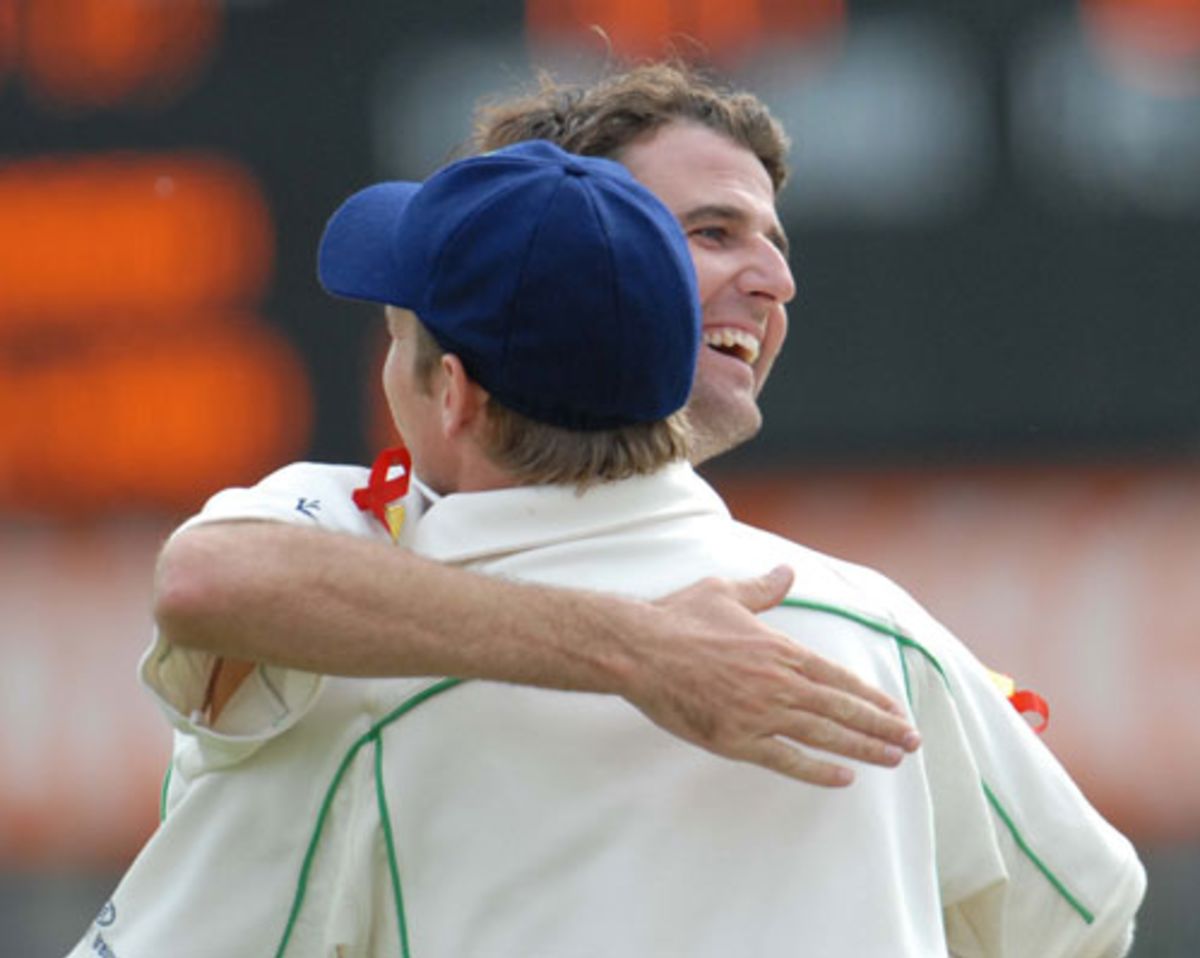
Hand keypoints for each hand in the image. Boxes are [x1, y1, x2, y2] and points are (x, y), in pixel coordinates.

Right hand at [625, 565, 920, 786]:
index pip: (839, 678)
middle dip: (881, 726)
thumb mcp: (725, 592)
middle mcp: (779, 683)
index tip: (896, 711)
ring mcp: (760, 714)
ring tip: (892, 759)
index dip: (872, 698)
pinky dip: (818, 771)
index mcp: (780, 650)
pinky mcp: (737, 739)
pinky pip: (786, 759)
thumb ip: (763, 589)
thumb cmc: (679, 619)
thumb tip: (786, 571)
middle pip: (842, 709)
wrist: (639, 650)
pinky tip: (843, 778)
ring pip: (824, 735)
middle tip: (911, 741)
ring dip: (862, 748)